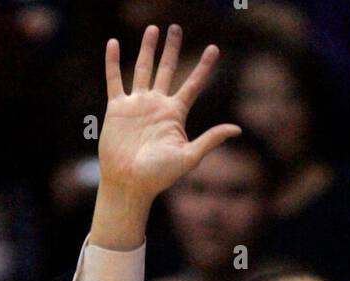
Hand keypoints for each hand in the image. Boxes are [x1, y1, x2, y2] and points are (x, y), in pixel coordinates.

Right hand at [92, 25, 239, 244]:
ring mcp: (137, 105)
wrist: (130, 183)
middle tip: (176, 27)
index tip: (214, 48)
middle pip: (167, 69)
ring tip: (153, 29)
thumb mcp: (189, 157)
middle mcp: (157, 105)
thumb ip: (211, 140)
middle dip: (172, 49)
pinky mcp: (117, 108)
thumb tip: (237, 129)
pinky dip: (113, 62)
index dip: (204, 66)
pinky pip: (114, 80)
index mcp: (175, 115)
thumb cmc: (159, 175)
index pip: (193, 84)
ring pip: (143, 69)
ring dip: (147, 49)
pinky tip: (113, 44)